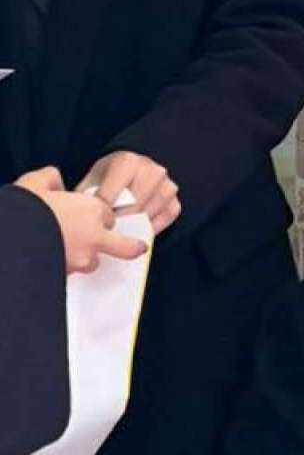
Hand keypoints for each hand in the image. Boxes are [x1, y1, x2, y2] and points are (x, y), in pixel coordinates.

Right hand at [14, 168, 147, 273]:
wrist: (11, 236)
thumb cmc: (25, 208)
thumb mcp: (35, 183)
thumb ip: (50, 178)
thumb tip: (53, 179)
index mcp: (91, 210)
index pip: (108, 214)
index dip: (99, 215)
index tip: (89, 215)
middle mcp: (94, 236)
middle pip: (125, 246)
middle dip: (132, 247)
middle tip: (139, 248)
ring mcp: (83, 259)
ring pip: (94, 262)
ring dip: (88, 258)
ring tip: (73, 254)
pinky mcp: (69, 275)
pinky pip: (73, 273)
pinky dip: (67, 268)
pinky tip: (56, 263)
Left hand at [78, 151, 179, 233]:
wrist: (128, 173)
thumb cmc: (108, 179)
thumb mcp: (93, 181)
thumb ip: (88, 197)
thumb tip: (84, 216)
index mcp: (128, 161)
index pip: (114, 191)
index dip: (103, 210)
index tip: (96, 221)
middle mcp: (152, 169)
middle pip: (136, 203)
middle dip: (120, 219)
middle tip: (108, 230)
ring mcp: (167, 184)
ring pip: (152, 210)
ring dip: (137, 223)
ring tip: (122, 229)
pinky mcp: (175, 199)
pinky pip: (166, 217)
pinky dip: (153, 226)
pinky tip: (139, 228)